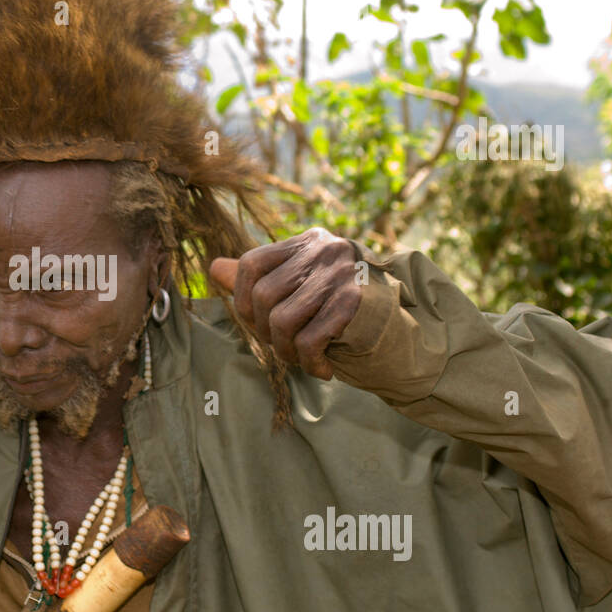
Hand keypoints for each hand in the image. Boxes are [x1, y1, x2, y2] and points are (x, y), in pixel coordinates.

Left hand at [208, 228, 361, 380]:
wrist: (398, 328)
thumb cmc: (338, 308)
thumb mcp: (298, 286)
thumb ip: (258, 278)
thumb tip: (213, 268)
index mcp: (305, 242)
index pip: (251, 263)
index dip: (242, 299)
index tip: (256, 324)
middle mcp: (323, 251)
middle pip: (264, 296)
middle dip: (265, 332)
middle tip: (282, 348)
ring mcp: (341, 274)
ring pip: (283, 320)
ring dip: (286, 351)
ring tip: (299, 359)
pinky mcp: (354, 303)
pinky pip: (310, 339)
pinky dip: (310, 363)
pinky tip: (322, 369)